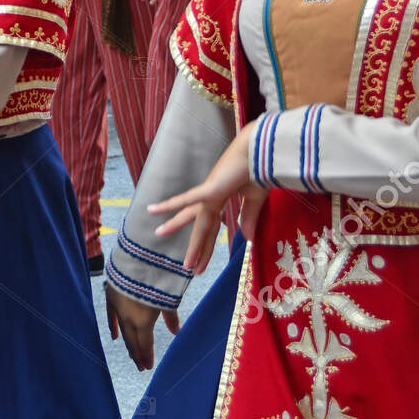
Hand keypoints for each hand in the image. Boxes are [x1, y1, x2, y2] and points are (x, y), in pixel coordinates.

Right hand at [104, 282, 179, 370]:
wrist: (137, 256)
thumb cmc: (158, 277)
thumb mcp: (169, 297)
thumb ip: (171, 315)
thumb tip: (176, 332)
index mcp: (142, 320)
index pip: (144, 343)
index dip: (146, 356)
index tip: (148, 367)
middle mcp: (128, 317)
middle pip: (132, 340)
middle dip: (137, 354)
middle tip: (141, 366)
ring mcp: (118, 306)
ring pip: (122, 330)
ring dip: (128, 343)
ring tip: (131, 355)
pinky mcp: (111, 294)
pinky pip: (111, 315)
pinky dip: (114, 326)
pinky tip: (115, 336)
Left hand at [149, 120, 266, 272]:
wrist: (264, 150)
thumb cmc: (260, 170)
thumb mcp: (255, 200)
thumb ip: (248, 218)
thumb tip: (247, 240)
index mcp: (221, 199)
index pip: (212, 228)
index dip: (207, 247)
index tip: (201, 266)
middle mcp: (211, 197)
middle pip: (202, 227)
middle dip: (196, 249)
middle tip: (188, 269)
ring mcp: (209, 192)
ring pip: (195, 219)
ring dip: (183, 232)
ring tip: (160, 236)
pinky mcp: (211, 188)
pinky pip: (189, 198)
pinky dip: (172, 204)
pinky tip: (154, 209)